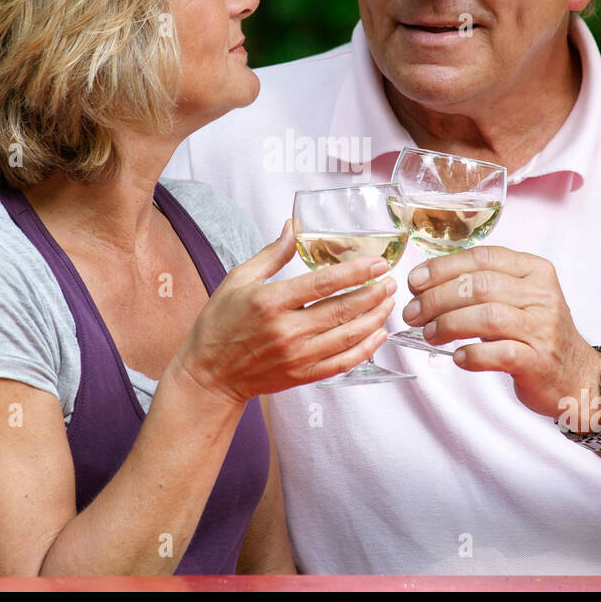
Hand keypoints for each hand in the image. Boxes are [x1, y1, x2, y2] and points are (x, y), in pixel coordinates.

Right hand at [170, 219, 396, 405]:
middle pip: (342, 310)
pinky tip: (378, 335)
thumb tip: (294, 225)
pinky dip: (364, 349)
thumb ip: (272, 254)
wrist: (209, 375)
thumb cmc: (220, 324)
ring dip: (374, 318)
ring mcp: (296, 356)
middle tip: (391, 281)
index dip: (356, 272)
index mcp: (270, 302)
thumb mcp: (238, 279)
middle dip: (373, 294)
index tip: (378, 262)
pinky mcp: (302, 375)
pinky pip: (342, 363)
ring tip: (389, 303)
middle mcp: (287, 330)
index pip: (323, 283)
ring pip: (348, 336)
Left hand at [400, 246, 600, 419]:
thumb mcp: (517, 297)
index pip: (483, 258)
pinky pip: (498, 353)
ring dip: (448, 325)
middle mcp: (541, 295)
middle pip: (479, 286)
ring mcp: (542, 328)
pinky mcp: (539, 361)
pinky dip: (472, 354)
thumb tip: (426, 282)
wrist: (577, 376)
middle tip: (413, 314)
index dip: (443, 267)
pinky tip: (458, 357)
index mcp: (534, 270)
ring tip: (429, 334)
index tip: (415, 281)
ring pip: (486, 317)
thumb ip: (483, 284)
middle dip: (436, 299)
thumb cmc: (536, 334)